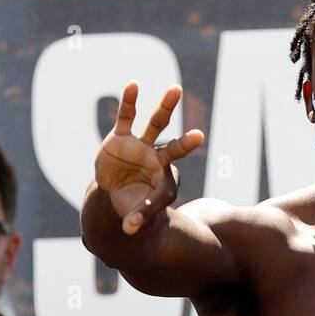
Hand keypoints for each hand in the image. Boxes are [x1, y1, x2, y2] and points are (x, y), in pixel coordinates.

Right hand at [94, 80, 204, 234]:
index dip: (156, 204)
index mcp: (164, 178)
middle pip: (174, 148)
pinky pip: (127, 117)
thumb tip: (129, 230)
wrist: (114, 192)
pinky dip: (129, 102)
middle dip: (186, 143)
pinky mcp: (120, 137)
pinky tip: (133, 85)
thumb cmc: (133, 202)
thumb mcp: (138, 212)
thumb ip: (139, 217)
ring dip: (165, 108)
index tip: (146, 215)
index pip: (167, 188)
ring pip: (155, 125)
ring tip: (176, 90)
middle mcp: (156, 159)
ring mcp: (140, 146)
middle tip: (200, 136)